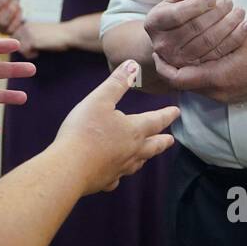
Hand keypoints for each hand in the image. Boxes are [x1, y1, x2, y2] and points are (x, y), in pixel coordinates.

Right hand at [0, 0, 22, 34]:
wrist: (5, 13)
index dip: (0, 3)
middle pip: (1, 22)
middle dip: (10, 12)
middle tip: (16, 1)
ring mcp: (4, 31)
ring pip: (9, 28)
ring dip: (15, 17)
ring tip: (20, 6)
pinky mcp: (12, 33)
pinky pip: (16, 31)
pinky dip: (19, 21)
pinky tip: (22, 12)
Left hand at [14, 21, 67, 58]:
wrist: (68, 33)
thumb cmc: (57, 35)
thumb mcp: (41, 33)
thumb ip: (30, 36)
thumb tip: (19, 47)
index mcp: (27, 24)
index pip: (14, 36)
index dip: (19, 44)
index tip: (29, 48)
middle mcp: (26, 26)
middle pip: (14, 42)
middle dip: (22, 48)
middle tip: (33, 51)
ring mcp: (28, 33)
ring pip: (19, 48)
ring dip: (27, 52)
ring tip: (37, 51)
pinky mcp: (32, 40)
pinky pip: (25, 52)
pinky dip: (31, 55)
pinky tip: (39, 52)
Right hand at [53, 61, 178, 193]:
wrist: (70, 166)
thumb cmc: (85, 130)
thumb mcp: (100, 99)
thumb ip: (117, 82)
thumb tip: (134, 65)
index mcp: (133, 130)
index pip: (156, 121)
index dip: (167, 115)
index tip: (176, 112)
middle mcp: (132, 151)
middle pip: (152, 146)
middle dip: (162, 141)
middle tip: (171, 140)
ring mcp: (120, 168)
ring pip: (138, 163)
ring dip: (145, 157)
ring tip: (147, 155)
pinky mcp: (106, 180)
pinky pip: (117, 178)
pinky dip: (119, 175)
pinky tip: (116, 176)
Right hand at [145, 0, 246, 67]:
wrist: (168, 41)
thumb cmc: (172, 14)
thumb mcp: (172, 0)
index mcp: (154, 23)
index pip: (178, 14)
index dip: (198, 5)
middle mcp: (163, 44)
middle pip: (195, 28)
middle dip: (216, 13)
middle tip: (229, 2)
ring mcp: (178, 59)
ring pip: (208, 41)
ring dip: (228, 25)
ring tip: (239, 12)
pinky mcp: (195, 68)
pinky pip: (218, 53)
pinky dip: (234, 39)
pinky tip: (245, 27)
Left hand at [153, 27, 246, 103]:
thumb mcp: (236, 36)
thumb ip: (212, 37)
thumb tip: (188, 29)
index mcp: (216, 77)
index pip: (176, 78)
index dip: (162, 66)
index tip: (156, 53)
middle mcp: (216, 92)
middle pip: (181, 84)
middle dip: (170, 68)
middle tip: (162, 52)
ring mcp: (222, 97)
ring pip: (192, 86)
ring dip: (184, 71)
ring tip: (178, 54)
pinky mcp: (228, 97)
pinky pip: (204, 88)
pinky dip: (197, 75)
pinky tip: (197, 60)